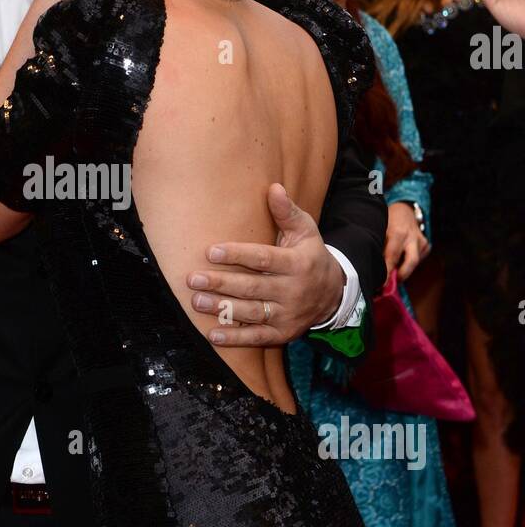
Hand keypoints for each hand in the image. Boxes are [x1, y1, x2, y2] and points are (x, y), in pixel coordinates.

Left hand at [187, 183, 344, 346]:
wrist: (334, 294)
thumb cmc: (310, 255)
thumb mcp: (306, 231)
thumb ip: (287, 212)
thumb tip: (273, 188)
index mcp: (297, 263)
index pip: (263, 259)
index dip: (237, 255)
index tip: (211, 251)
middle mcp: (293, 291)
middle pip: (253, 287)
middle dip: (221, 283)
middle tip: (193, 279)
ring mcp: (288, 314)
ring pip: (252, 312)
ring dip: (223, 309)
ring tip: (197, 301)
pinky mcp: (283, 334)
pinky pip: (257, 337)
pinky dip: (235, 339)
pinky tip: (213, 335)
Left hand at [384, 201, 428, 279]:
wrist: (404, 210)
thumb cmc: (388, 221)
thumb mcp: (380, 230)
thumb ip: (380, 248)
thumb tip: (373, 269)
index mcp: (398, 233)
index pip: (392, 256)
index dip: (388, 272)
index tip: (382, 285)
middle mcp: (412, 237)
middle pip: (411, 262)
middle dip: (402, 276)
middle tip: (392, 284)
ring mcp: (422, 241)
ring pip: (414, 262)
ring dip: (404, 270)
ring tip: (394, 272)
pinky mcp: (427, 245)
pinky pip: (417, 259)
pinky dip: (408, 263)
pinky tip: (402, 260)